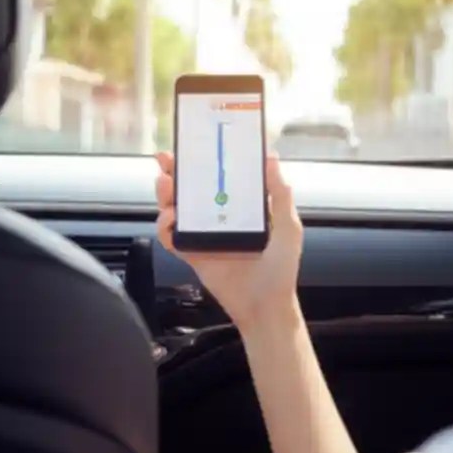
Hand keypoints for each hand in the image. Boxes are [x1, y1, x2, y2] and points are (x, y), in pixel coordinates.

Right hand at [154, 151, 304, 330]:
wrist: (265, 307)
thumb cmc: (280, 268)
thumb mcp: (287, 226)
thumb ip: (279, 194)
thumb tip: (272, 158)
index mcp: (240, 207)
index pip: (218, 178)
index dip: (203, 162)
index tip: (194, 145)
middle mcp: (218, 218)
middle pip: (190, 190)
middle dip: (175, 174)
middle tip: (165, 161)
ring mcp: (203, 236)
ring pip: (176, 210)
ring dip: (165, 197)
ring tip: (165, 188)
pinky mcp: (192, 254)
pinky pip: (171, 238)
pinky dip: (164, 228)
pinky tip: (170, 221)